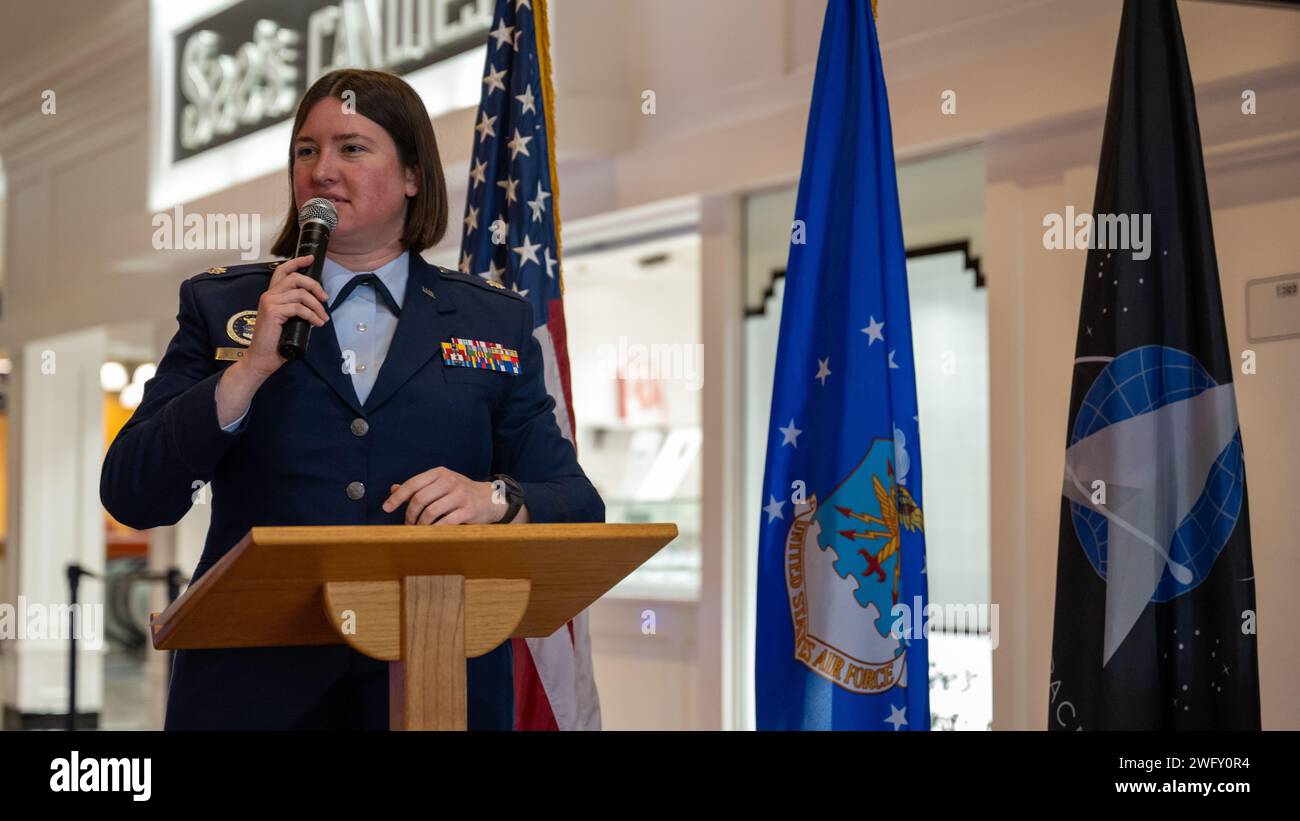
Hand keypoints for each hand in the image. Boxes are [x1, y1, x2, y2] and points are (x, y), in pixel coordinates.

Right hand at [242, 254, 330, 378]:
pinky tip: (317, 323)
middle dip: (314, 285)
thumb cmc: (276, 342)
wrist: (262, 358)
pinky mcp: (272, 312)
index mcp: (272, 295)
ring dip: (316, 305)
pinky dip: (312, 315)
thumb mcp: (289, 321)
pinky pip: (298, 308)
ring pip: (300, 293)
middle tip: (325, 298)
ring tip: (323, 318)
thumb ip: (297, 310)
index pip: (282, 271)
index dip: (297, 262)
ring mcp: (269, 302)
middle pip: (295, 278)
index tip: (310, 259)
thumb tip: (316, 306)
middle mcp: (269, 295)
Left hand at [382, 467, 506, 524]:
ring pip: (430, 512)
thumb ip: (418, 486)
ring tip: (420, 529)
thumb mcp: (440, 484)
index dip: (397, 497)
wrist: (489, 499)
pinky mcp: (468, 510)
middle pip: (420, 499)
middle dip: (409, 514)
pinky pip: (445, 522)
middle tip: (408, 523)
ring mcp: (460, 495)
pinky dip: (434, 529)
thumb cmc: (459, 492)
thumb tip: (394, 489)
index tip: (386, 508)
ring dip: (421, 524)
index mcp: (440, 473)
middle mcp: (450, 481)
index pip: (413, 483)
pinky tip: (432, 532)